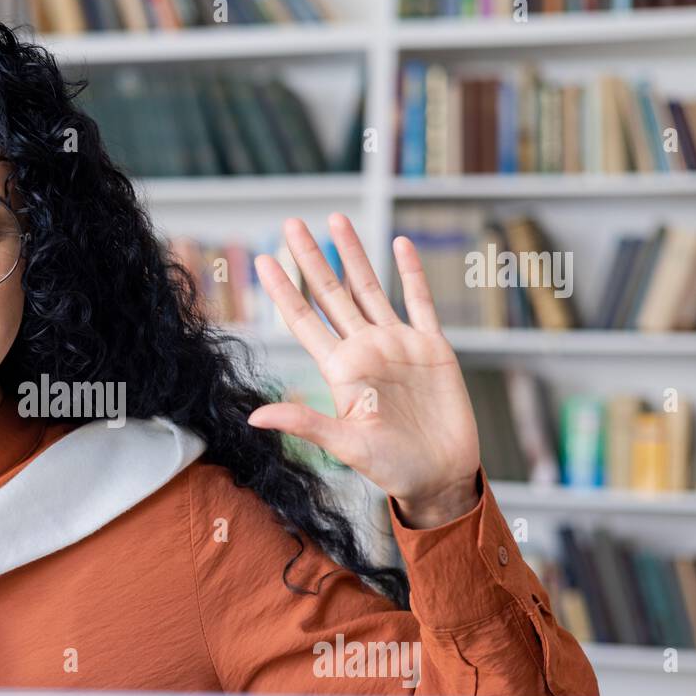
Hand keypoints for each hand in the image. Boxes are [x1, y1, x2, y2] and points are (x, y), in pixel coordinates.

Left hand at [248, 214, 480, 528]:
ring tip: (337, 219)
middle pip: (332, 294)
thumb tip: (254, 416)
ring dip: (353, 254)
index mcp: (340, 369)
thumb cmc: (391, 468)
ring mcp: (398, 344)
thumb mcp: (345, 445)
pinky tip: (399, 244)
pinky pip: (420, 301)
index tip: (261, 261)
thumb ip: (304, 424)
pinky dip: (412, 272)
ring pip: (370, 287)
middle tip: (291, 222)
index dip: (284, 290)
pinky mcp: (432, 347)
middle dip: (311, 258)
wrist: (441, 475)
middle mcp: (365, 349)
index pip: (304, 320)